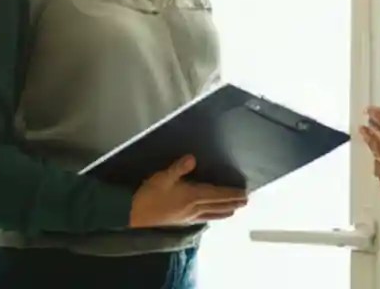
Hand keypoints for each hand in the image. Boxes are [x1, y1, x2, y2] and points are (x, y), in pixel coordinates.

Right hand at [128, 155, 248, 227]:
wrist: (134, 214)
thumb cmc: (149, 194)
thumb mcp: (163, 177)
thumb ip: (178, 168)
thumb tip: (192, 159)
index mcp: (192, 196)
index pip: (216, 195)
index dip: (231, 194)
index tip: (244, 193)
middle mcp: (193, 208)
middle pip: (217, 206)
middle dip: (232, 203)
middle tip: (245, 201)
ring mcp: (187, 216)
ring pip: (211, 214)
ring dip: (224, 211)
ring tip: (234, 210)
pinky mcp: (180, 221)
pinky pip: (202, 219)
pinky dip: (211, 217)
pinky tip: (210, 218)